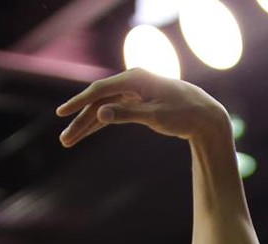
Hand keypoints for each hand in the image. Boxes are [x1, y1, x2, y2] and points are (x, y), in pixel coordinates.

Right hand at [56, 68, 230, 148]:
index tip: (62, 114)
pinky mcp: (137, 104)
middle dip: (80, 121)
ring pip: (103, 110)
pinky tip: (87, 132)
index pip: (99, 91)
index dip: (79, 103)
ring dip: (87, 125)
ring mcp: (133, 93)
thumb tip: (99, 114)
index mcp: (134, 79)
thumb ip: (126, 114)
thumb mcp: (155, 116)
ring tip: (69, 141)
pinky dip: (101, 124)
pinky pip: (113, 113)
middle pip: (98, 102)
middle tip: (64, 140)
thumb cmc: (183, 114)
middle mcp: (131, 83)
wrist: (205, 116)